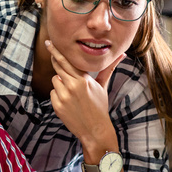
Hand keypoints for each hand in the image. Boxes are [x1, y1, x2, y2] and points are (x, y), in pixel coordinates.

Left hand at [47, 40, 123, 156]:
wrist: (94, 129)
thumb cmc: (99, 106)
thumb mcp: (102, 86)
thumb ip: (108, 69)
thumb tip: (122, 54)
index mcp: (84, 80)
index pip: (67, 61)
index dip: (57, 51)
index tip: (49, 42)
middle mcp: (72, 86)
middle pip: (58, 66)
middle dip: (54, 58)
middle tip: (49, 46)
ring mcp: (64, 96)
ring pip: (55, 80)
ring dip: (60, 82)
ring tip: (72, 92)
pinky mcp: (57, 105)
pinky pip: (53, 93)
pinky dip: (58, 95)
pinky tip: (68, 102)